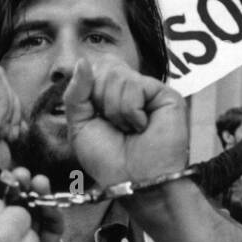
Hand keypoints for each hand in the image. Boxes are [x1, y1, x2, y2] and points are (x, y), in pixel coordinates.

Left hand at [63, 57, 187, 188]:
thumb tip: (83, 61)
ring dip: (115, 110)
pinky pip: (135, 85)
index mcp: (109, 92)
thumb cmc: (108, 159)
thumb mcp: (79, 125)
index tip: (95, 118)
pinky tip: (141, 126)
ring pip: (118, 76)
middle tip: (114, 126)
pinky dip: (130, 111)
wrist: (132, 180)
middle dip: (100, 100)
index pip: (93, 68)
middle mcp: (130, 87)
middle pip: (105, 66)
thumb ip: (76, 93)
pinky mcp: (165, 94)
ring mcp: (149, 90)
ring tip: (129, 129)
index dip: (87, 90)